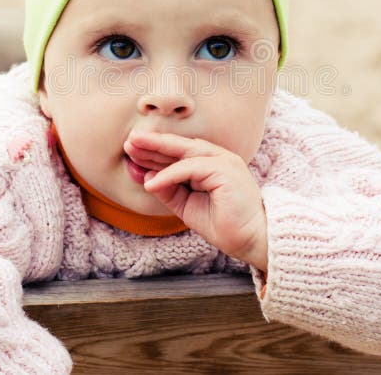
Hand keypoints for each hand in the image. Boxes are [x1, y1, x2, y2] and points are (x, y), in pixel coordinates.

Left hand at [123, 131, 267, 271]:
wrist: (251, 240)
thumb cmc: (224, 224)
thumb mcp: (187, 205)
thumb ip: (170, 190)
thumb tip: (148, 178)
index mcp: (211, 163)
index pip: (178, 153)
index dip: (155, 152)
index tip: (132, 153)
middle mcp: (218, 157)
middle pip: (179, 146)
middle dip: (152, 143)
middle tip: (129, 141)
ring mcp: (223, 161)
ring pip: (184, 151)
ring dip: (157, 150)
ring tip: (133, 150)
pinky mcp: (225, 170)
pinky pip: (190, 168)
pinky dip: (169, 174)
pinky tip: (152, 182)